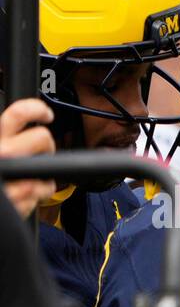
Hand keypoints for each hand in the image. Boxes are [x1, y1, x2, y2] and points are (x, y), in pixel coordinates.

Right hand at [0, 98, 56, 216]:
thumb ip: (8, 139)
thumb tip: (27, 130)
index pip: (18, 114)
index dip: (37, 110)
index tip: (46, 114)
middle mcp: (2, 153)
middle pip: (42, 137)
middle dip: (47, 145)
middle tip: (41, 152)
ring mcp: (12, 175)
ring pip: (47, 166)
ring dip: (42, 176)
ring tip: (27, 181)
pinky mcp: (19, 197)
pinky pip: (43, 190)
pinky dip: (39, 193)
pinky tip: (25, 195)